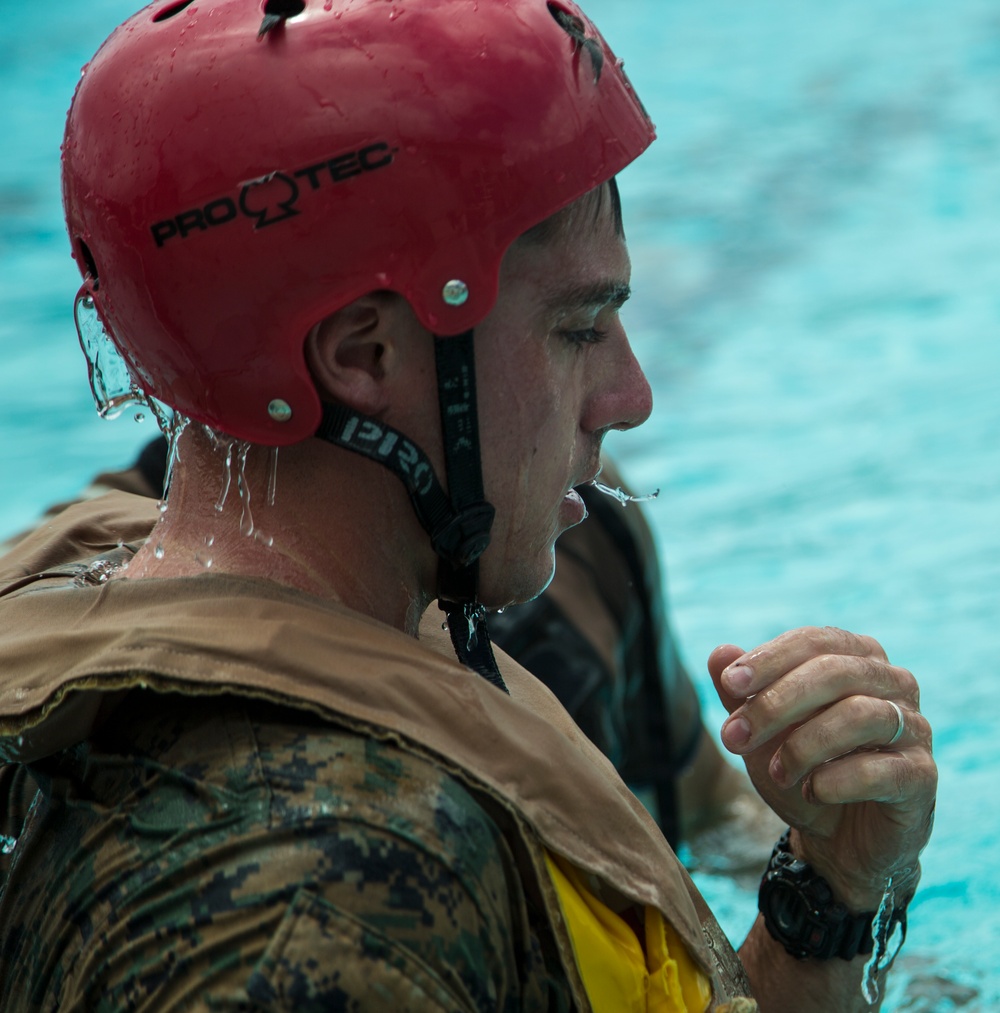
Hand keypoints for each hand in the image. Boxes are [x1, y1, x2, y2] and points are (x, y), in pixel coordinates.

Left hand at [708, 626, 936, 910]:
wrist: (836, 839)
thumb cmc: (800, 767)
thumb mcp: (760, 730)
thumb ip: (740, 692)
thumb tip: (720, 652)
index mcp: (857, 657)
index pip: (814, 641)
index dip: (770, 658)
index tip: (730, 683)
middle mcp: (894, 683)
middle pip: (835, 672)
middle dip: (777, 703)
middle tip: (734, 736)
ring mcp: (915, 728)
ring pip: (861, 715)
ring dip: (803, 745)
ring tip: (774, 772)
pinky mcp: (922, 777)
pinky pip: (882, 769)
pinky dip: (836, 780)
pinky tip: (812, 792)